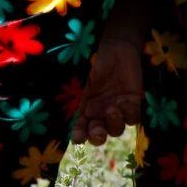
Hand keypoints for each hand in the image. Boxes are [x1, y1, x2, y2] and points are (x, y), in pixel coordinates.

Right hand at [72, 0, 145, 146]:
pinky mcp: (132, 104)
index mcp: (86, 109)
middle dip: (97, 137)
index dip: (79, 136)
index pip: (81, 130)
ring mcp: (117, 110)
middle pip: (99, 135)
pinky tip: (124, 102)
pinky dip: (129, 114)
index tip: (77, 138)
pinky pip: (132, 118)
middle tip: (97, 131)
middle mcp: (101, 113)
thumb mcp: (84, 79)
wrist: (117, 48)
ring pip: (116, 130)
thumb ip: (77, 94)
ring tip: (112, 109)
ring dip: (114, 124)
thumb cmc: (96, 61)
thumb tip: (54, 104)